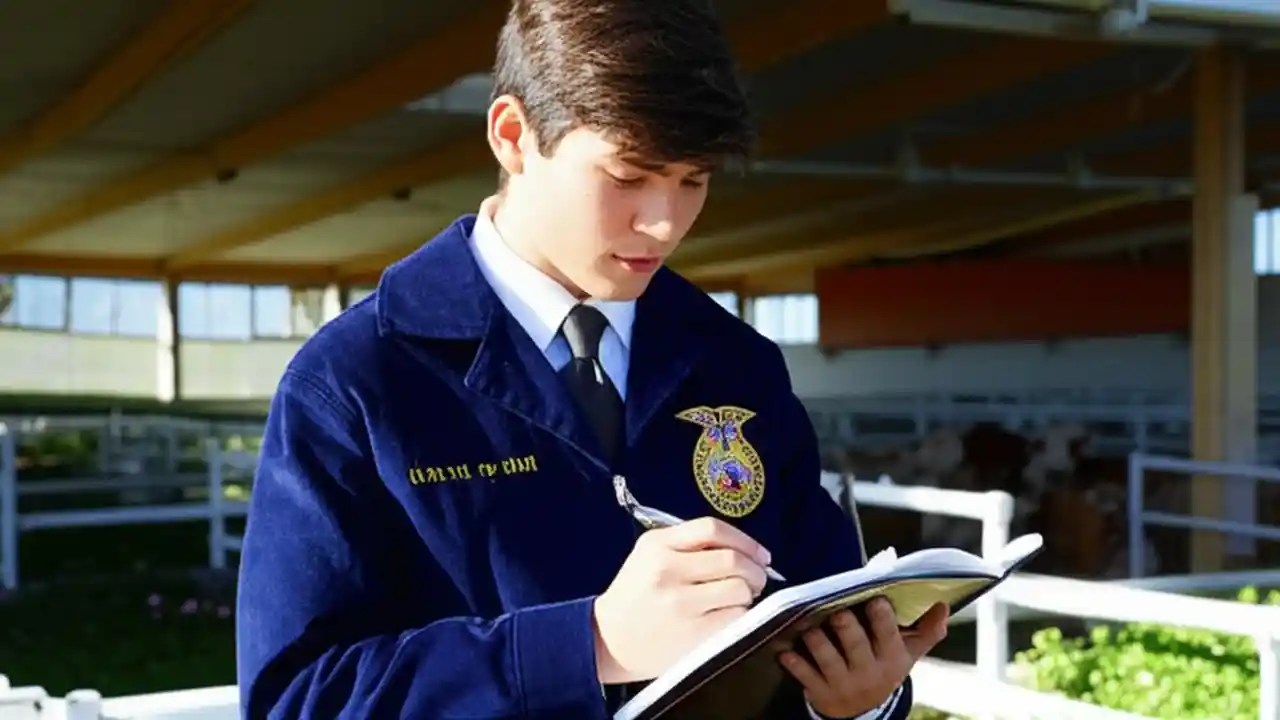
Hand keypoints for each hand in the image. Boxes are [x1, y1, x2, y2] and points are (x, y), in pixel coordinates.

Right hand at [592, 517, 770, 683]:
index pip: (712, 529)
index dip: (746, 540)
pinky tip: (729, 616)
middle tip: (757, 579)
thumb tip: (747, 550)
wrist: (610, 639)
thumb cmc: (637, 595)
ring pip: (739, 589)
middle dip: (755, 570)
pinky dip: (741, 615)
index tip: (760, 554)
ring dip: (748, 594)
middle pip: (732, 560)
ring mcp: (679, 603)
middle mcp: (667, 569)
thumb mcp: (649, 556)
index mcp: (657, 545)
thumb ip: (688, 544)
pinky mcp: (691, 632)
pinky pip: (735, 617)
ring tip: (739, 599)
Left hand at [779, 599, 948, 717]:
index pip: (889, 637)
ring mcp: (842, 683)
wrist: (863, 712)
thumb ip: (927, 630)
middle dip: (846, 628)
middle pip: (855, 646)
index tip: (876, 600)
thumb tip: (944, 605)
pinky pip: (804, 675)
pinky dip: (794, 662)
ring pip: (827, 659)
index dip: (882, 620)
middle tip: (838, 611)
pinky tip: (785, 650)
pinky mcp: (820, 691)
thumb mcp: (908, 654)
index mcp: (891, 659)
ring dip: (817, 641)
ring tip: (809, 627)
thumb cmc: (884, 668)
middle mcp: (868, 672)